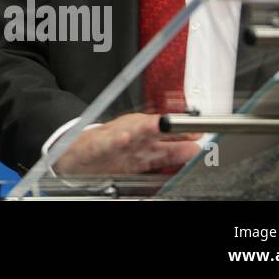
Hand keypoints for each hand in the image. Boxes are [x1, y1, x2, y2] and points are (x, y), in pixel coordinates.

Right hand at [53, 112, 201, 179]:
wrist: (79, 154)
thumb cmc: (114, 150)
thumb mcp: (145, 151)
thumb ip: (170, 149)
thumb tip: (196, 146)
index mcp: (145, 135)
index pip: (168, 132)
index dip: (183, 132)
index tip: (199, 132)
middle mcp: (131, 134)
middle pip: (152, 129)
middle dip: (167, 125)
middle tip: (184, 124)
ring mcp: (114, 139)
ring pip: (131, 132)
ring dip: (144, 128)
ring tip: (157, 125)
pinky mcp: (96, 147)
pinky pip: (106, 144)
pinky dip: (114, 140)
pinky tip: (123, 137)